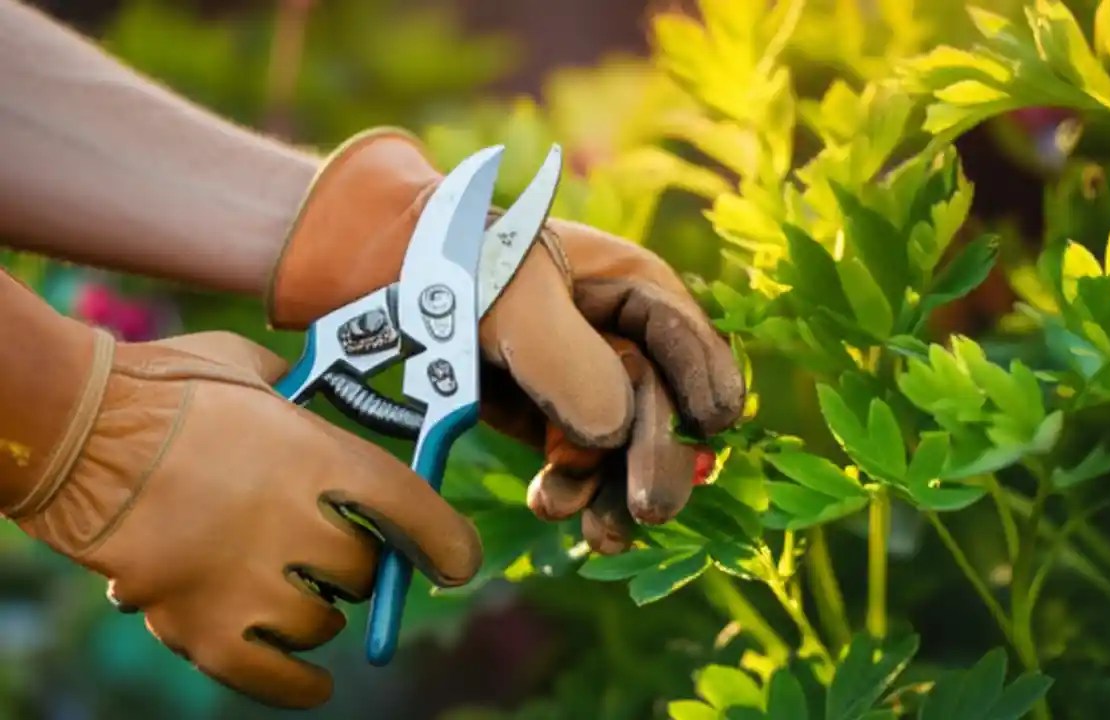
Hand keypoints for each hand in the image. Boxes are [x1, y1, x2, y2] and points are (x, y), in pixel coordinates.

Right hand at [1, 275, 480, 708]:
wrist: (73, 431)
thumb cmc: (163, 389)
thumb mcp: (252, 370)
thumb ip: (305, 397)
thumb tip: (334, 407)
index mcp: (317, 456)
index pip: (412, 510)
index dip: (444, 542)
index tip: (456, 563)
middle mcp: (295, 524)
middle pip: (361, 570)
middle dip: (354, 563)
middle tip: (329, 549)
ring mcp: (248, 580)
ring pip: (319, 621)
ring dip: (317, 610)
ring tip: (293, 590)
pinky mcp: (200, 625)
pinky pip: (269, 677)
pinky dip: (297, 686)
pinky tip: (313, 684)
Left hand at [268, 129, 745, 552]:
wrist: (379, 281)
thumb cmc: (454, 267)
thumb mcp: (511, 296)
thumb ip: (567, 357)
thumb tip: (614, 431)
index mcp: (632, 287)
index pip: (686, 340)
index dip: (703, 386)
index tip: (711, 429)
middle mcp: (623, 339)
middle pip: (662, 406)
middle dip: (656, 459)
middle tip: (648, 509)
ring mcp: (590, 385)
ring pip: (626, 450)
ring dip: (615, 494)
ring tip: (599, 534)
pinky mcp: (552, 421)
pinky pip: (581, 467)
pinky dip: (574, 494)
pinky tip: (552, 507)